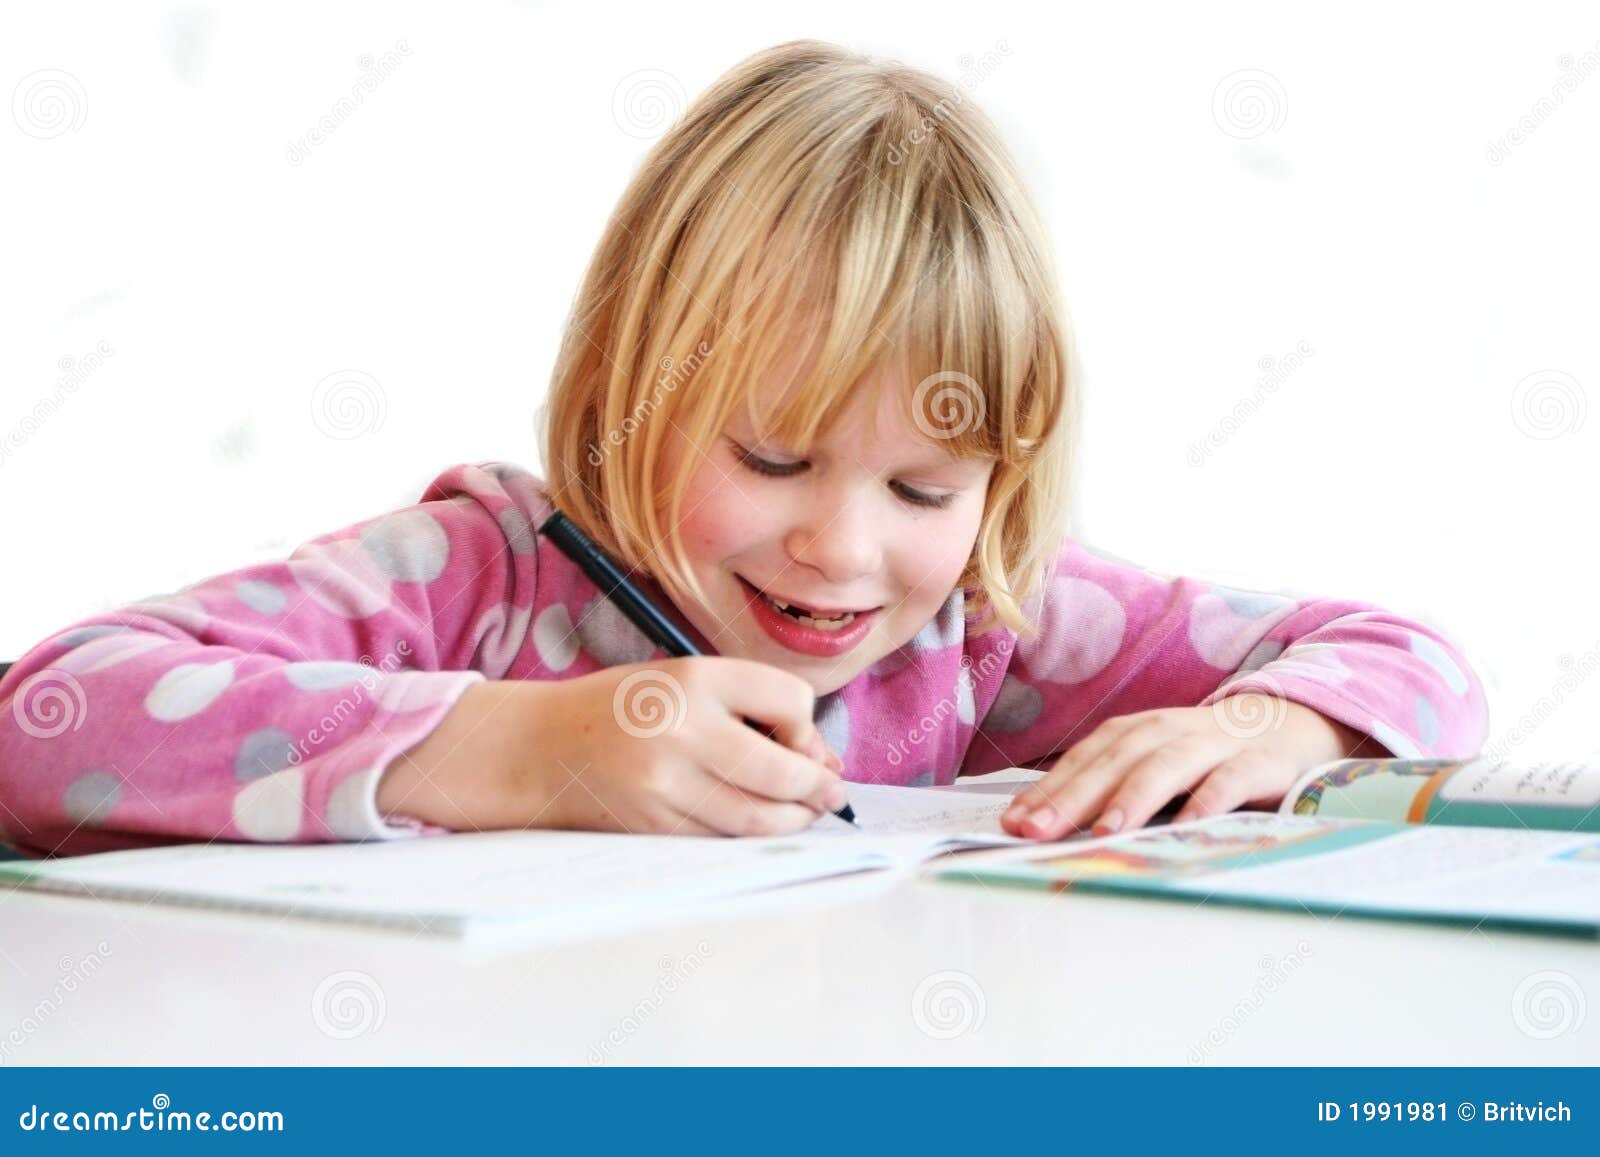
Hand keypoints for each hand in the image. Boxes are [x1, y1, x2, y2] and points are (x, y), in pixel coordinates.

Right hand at [378, 657, 846, 836]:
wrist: (541, 746)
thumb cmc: (624, 708)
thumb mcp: (684, 680)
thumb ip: (751, 708)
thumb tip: (823, 762)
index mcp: (693, 678)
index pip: (790, 699)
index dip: (806, 723)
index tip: (798, 734)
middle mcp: (681, 728)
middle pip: (783, 771)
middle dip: (817, 788)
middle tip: (832, 794)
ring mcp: (665, 784)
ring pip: (758, 817)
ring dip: (795, 820)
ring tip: (807, 813)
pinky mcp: (654, 826)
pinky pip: (724, 839)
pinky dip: (754, 837)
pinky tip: (763, 826)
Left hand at [999, 695, 1387, 840]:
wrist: (1294, 722)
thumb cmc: (1209, 755)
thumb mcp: (1157, 763)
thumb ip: (1112, 788)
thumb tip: (1047, 824)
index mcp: (1138, 731)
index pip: (1084, 758)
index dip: (1047, 788)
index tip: (1013, 822)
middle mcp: (1169, 731)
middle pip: (1114, 761)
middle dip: (1071, 797)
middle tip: (1036, 832)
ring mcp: (1215, 744)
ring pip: (1166, 766)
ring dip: (1132, 797)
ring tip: (1102, 832)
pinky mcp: (1260, 762)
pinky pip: (1231, 781)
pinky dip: (1208, 802)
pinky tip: (1187, 828)